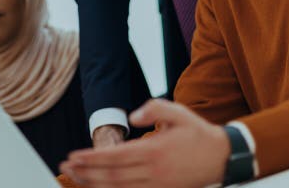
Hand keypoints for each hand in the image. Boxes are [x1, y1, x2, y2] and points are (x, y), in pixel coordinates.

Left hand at [60, 99, 230, 187]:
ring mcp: (157, 185)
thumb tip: (132, 116)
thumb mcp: (177, 112)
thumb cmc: (197, 133)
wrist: (221, 157)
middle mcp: (152, 172)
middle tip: (67, 167)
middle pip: (111, 176)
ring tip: (77, 177)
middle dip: (86, 172)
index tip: (74, 155)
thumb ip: (153, 108)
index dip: (91, 158)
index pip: (114, 157)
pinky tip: (101, 187)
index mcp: (154, 150)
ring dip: (94, 184)